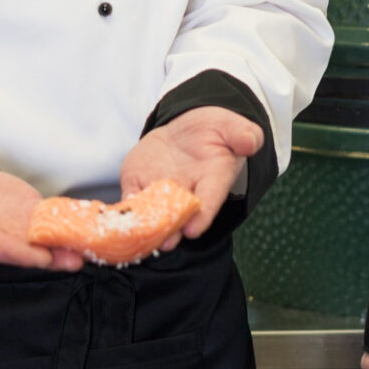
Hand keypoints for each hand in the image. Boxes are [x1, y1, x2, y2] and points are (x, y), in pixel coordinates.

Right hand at [0, 157, 82, 270]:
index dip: (21, 254)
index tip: (42, 258)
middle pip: (27, 250)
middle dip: (53, 256)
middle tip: (77, 260)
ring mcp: (14, 225)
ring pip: (43, 237)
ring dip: (66, 243)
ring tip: (90, 247)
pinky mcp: (26, 210)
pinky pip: (47, 218)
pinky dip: (67, 221)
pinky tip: (87, 224)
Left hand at [119, 105, 262, 248]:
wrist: (189, 130)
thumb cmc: (215, 132)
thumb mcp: (231, 126)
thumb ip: (242, 133)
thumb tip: (250, 141)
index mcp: (213, 179)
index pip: (210, 200)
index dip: (202, 216)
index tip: (193, 230)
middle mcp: (187, 192)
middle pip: (179, 215)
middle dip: (172, 229)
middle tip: (165, 242)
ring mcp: (162, 189)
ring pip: (153, 212)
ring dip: (147, 225)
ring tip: (139, 236)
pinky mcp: (139, 183)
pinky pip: (131, 198)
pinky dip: (124, 207)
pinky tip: (117, 217)